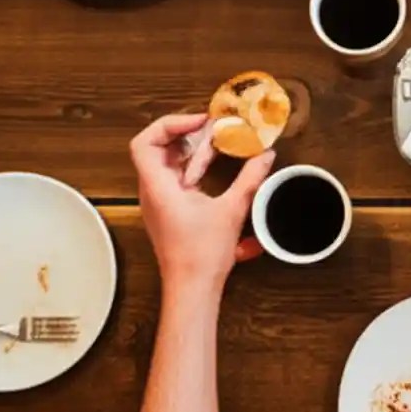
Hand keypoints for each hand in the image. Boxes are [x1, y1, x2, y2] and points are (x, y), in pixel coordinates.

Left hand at [130, 114, 274, 288]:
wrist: (192, 289)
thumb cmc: (202, 256)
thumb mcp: (232, 211)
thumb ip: (250, 179)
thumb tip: (265, 156)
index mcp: (158, 187)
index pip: (145, 141)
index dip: (170, 124)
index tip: (199, 122)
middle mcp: (153, 192)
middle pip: (157, 149)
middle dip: (185, 134)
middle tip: (212, 130)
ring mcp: (159, 202)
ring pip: (166, 164)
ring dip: (190, 152)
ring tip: (216, 147)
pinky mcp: (169, 212)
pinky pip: (174, 179)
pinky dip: (192, 169)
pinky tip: (213, 170)